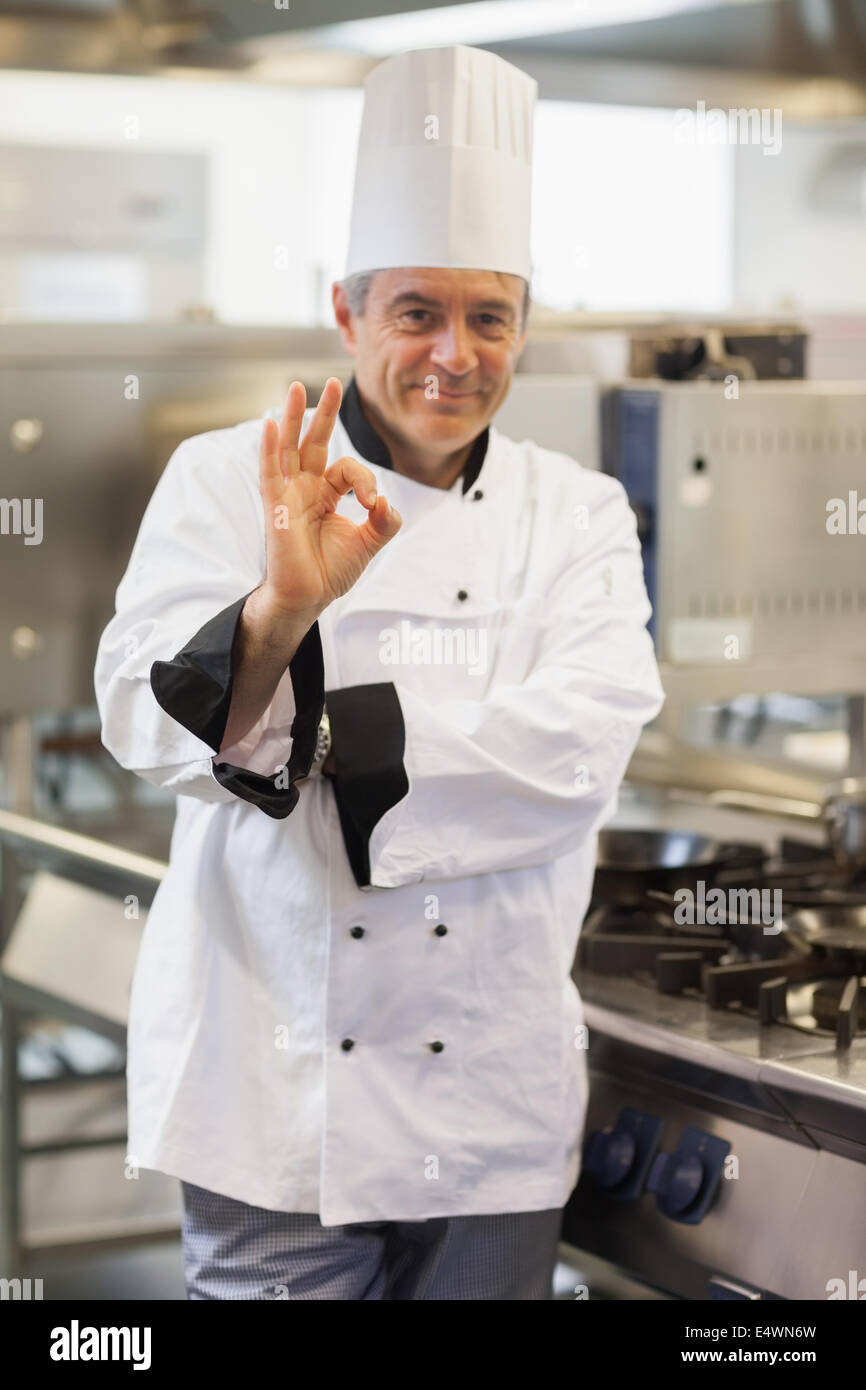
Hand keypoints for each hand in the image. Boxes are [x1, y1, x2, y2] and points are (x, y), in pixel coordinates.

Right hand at [258, 378, 401, 623]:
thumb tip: (387, 501)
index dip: (365, 480)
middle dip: (323, 413)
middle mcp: (304, 489)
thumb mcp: (368, 543)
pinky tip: (270, 424)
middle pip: (312, 442)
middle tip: (333, 382)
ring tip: (296, 388)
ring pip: (288, 448)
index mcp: (324, 494)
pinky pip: (270, 472)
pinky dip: (269, 448)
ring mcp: (287, 496)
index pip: (346, 469)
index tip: (374, 505)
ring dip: (293, 417)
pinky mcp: (275, 507)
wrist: (308, 598)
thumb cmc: (330, 572)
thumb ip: (384, 521)